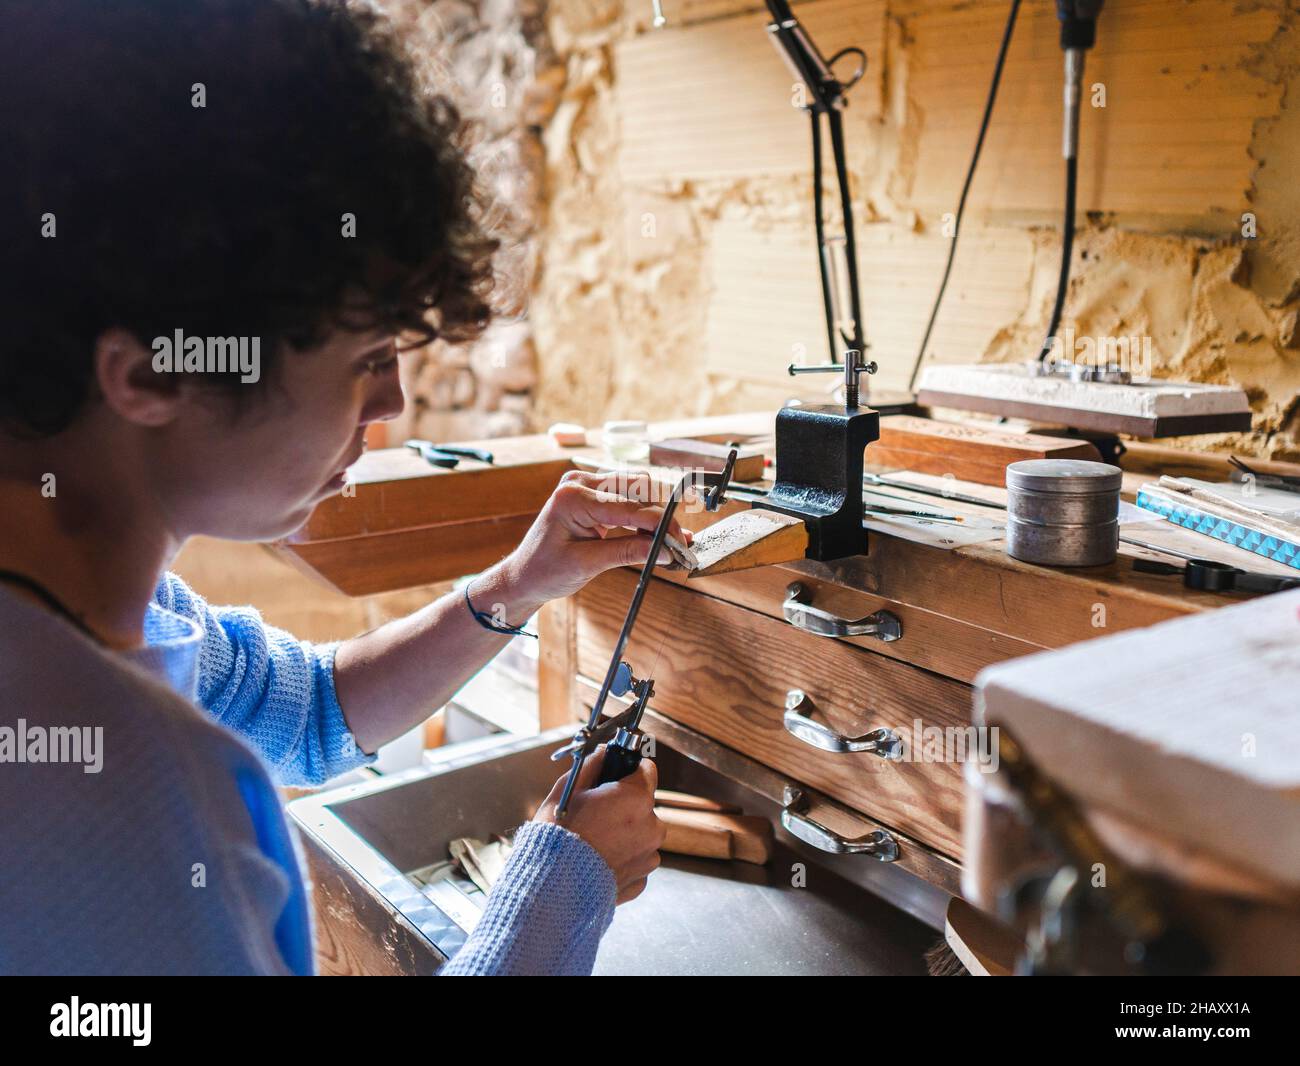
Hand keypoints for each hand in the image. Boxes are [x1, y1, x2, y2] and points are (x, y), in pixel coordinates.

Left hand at [504, 470, 693, 605]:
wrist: (524, 574)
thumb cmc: (545, 570)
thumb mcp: (588, 565)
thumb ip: (628, 553)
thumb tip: (666, 550)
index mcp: (572, 497)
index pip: (628, 507)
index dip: (659, 524)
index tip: (680, 540)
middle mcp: (579, 482)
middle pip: (637, 488)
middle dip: (663, 514)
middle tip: (683, 539)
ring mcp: (586, 484)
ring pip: (636, 489)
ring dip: (657, 512)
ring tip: (675, 537)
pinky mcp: (593, 493)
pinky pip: (627, 497)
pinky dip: (645, 514)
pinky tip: (660, 532)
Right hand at [533, 748, 665, 904]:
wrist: (553, 887)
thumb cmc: (558, 836)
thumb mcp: (568, 790)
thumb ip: (591, 765)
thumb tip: (603, 753)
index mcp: (637, 798)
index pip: (646, 770)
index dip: (629, 769)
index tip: (616, 775)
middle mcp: (652, 827)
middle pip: (643, 804)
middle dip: (624, 805)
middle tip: (595, 813)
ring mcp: (648, 857)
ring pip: (641, 834)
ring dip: (625, 833)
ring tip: (594, 841)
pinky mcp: (641, 881)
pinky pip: (635, 860)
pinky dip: (621, 858)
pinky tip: (598, 860)